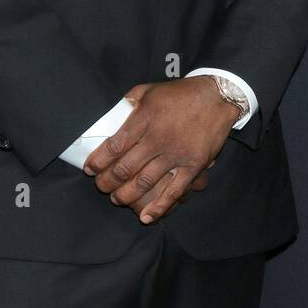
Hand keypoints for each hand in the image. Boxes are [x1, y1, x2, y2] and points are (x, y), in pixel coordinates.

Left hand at [83, 77, 237, 222]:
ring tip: (117, 199)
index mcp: (144, 120)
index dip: (98, 161)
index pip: (114, 147)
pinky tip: (146, 217)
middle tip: (101, 187)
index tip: (90, 169)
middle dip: (107, 182)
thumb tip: (110, 114)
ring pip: (144, 183)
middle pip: (125, 168)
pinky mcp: (192, 166)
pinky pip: (173, 191)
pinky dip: (159, 207)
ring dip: (126, 195)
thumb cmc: (181, 94)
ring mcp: (175, 155)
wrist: (218, 97)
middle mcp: (157, 140)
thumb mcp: (149, 90)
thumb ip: (129, 102)